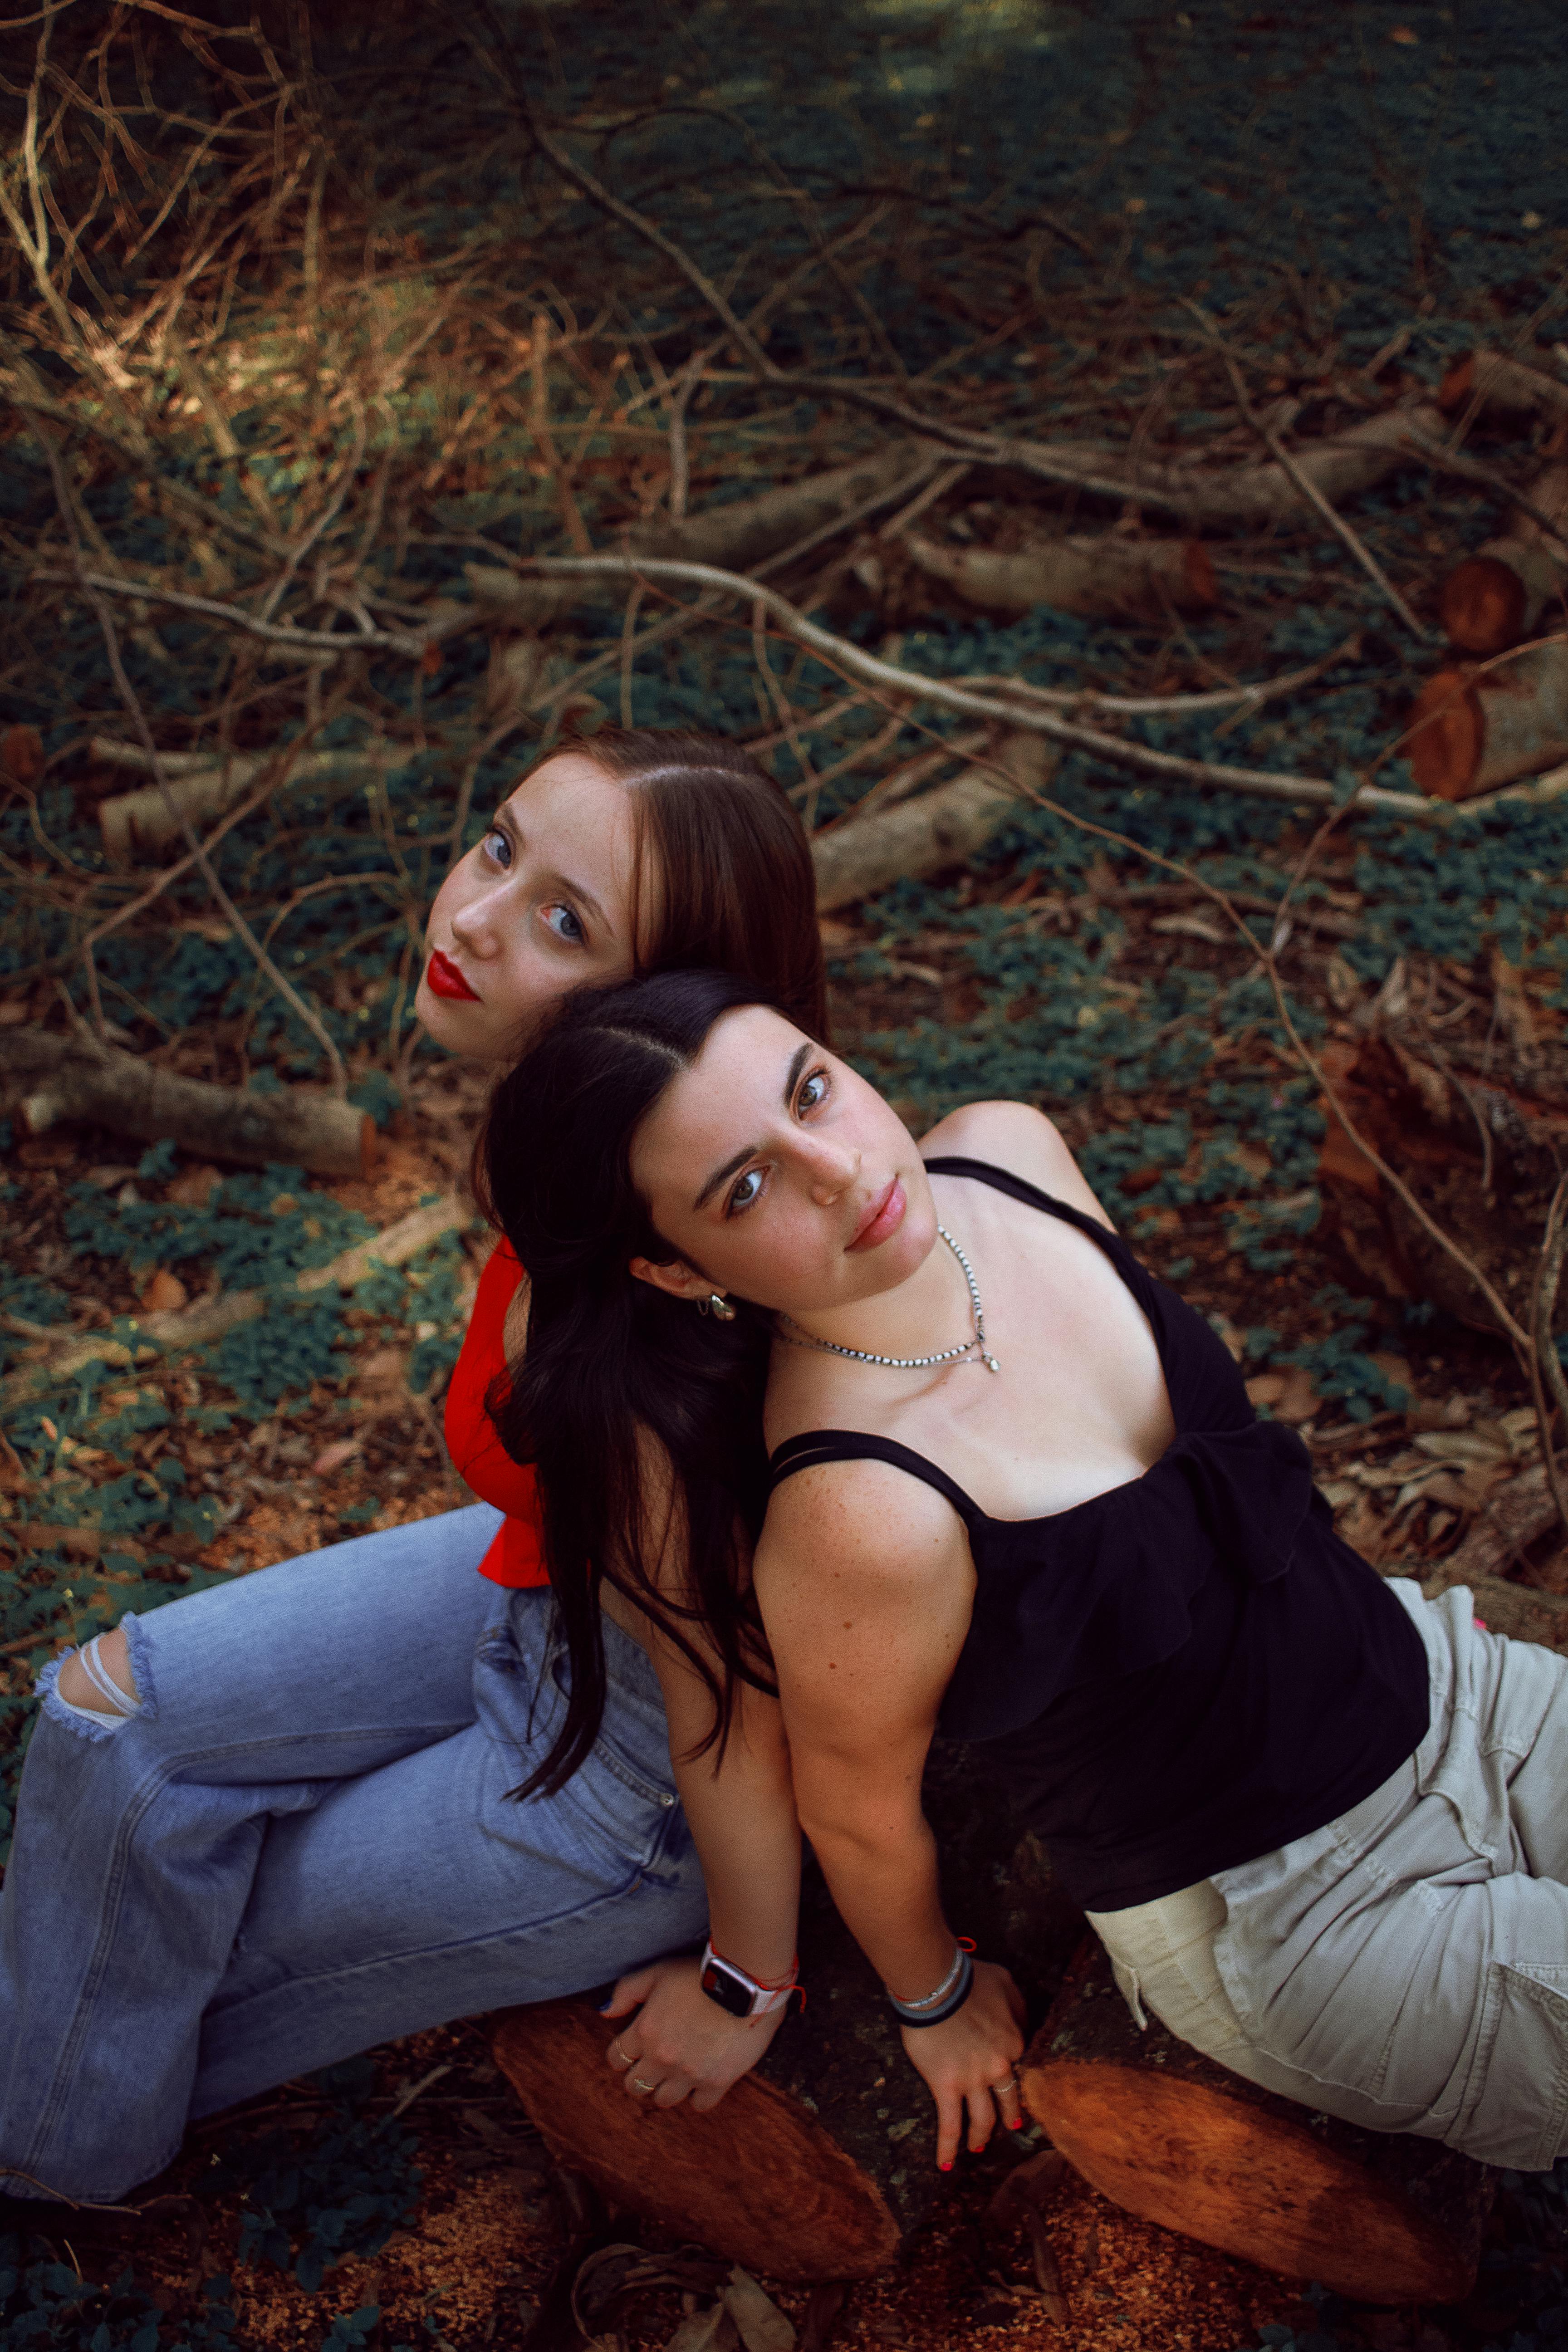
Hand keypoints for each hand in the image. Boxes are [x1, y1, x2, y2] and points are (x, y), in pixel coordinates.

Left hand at [598, 1954, 788, 2110]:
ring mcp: (689, 2074)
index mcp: (644, 2032)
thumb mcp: (657, 1972)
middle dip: (640, 2076)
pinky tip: (702, 2080)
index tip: (632, 2050)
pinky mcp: (717, 2082)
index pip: (616, 2059)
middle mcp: (662, 2058)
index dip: (622, 2055)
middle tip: (653, 2064)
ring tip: (676, 2074)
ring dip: (666, 2088)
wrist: (744, 1983)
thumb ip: (626, 1991)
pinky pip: (699, 2105)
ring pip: (664, 2100)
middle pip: (635, 2086)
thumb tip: (605, 2013)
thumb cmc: (699, 1973)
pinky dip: (698, 2096)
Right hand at [899, 1959, 1026, 2169]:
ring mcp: (973, 2081)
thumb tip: (1022, 2023)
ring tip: (978, 2146)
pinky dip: (947, 2146)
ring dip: (981, 2136)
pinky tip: (945, 2163)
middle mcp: (999, 2067)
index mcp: (1014, 2042)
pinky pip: (949, 2124)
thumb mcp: (1005, 1983)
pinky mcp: (946, 2087)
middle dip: (1009, 2116)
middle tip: (1011, 2125)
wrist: (938, 1985)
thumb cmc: (969, 1979)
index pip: (1020, 2066)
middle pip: (1007, 2099)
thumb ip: (1018, 2007)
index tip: (1011, 2082)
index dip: (1015, 2075)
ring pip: (982, 2118)